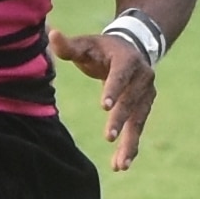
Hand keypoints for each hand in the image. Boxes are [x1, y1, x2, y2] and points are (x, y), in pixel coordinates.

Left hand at [50, 28, 157, 170]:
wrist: (132, 49)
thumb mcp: (86, 44)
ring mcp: (147, 94)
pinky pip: (138, 128)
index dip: (113, 89)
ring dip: (130, 142)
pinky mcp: (145, 107)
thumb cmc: (102, 49)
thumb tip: (52, 34)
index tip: (104, 106)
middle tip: (108, 137)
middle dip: (120, 120)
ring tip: (120, 164)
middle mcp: (143, 77)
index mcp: (127, 60)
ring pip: (139, 120)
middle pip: (131, 101)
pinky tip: (120, 165)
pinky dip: (131, 146)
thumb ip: (68, 45)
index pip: (121, 75)